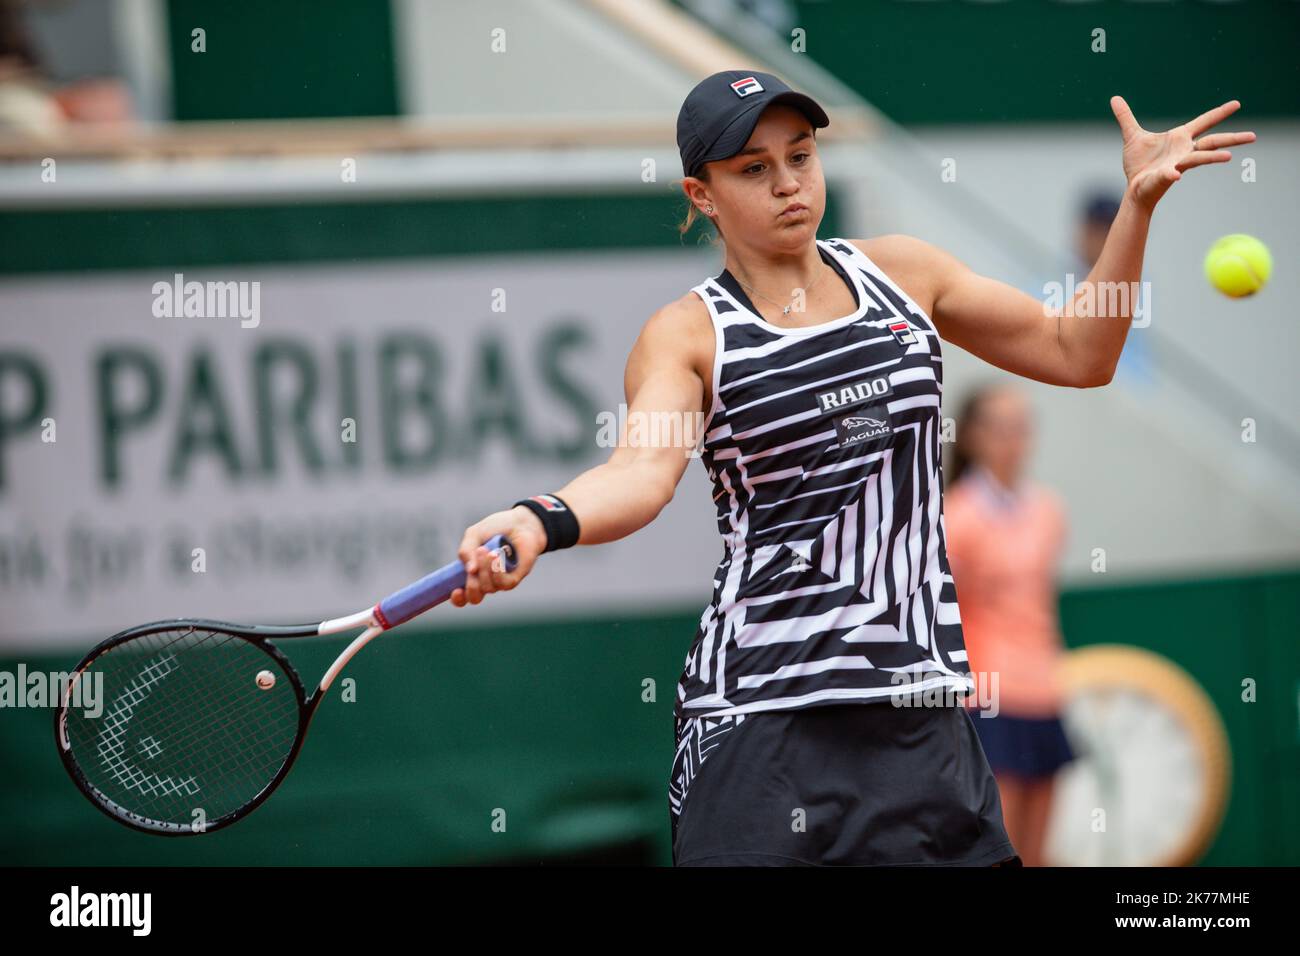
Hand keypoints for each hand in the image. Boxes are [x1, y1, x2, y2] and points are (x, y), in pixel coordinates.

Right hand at [450, 506, 546, 606]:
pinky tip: (497, 555)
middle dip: (471, 586)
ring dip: (484, 570)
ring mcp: (500, 581)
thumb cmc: (495, 529)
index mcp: (472, 573)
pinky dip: (497, 571)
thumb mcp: (474, 535)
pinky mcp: (514, 578)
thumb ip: (466, 550)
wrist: (519, 522)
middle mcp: (485, 580)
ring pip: (488, 588)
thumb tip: (470, 571)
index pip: (462, 596)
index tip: (456, 591)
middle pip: (474, 598)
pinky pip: (503, 584)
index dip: (457, 598)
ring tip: (486, 550)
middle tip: (472, 569)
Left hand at [1109, 95, 1254, 213]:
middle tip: (1253, 136)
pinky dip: (1171, 174)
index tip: (1237, 104)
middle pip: (1213, 142)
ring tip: (1228, 157)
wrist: (1134, 188)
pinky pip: (1170, 175)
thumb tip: (1115, 98)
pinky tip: (1175, 175)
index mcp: (1180, 138)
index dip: (1220, 113)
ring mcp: (1178, 164)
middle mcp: (1184, 151)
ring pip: (1199, 159)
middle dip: (1233, 138)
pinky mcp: (1165, 177)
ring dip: (1213, 158)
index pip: (1204, 122)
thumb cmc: (1138, 165)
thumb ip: (1126, 117)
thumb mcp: (1132, 136)